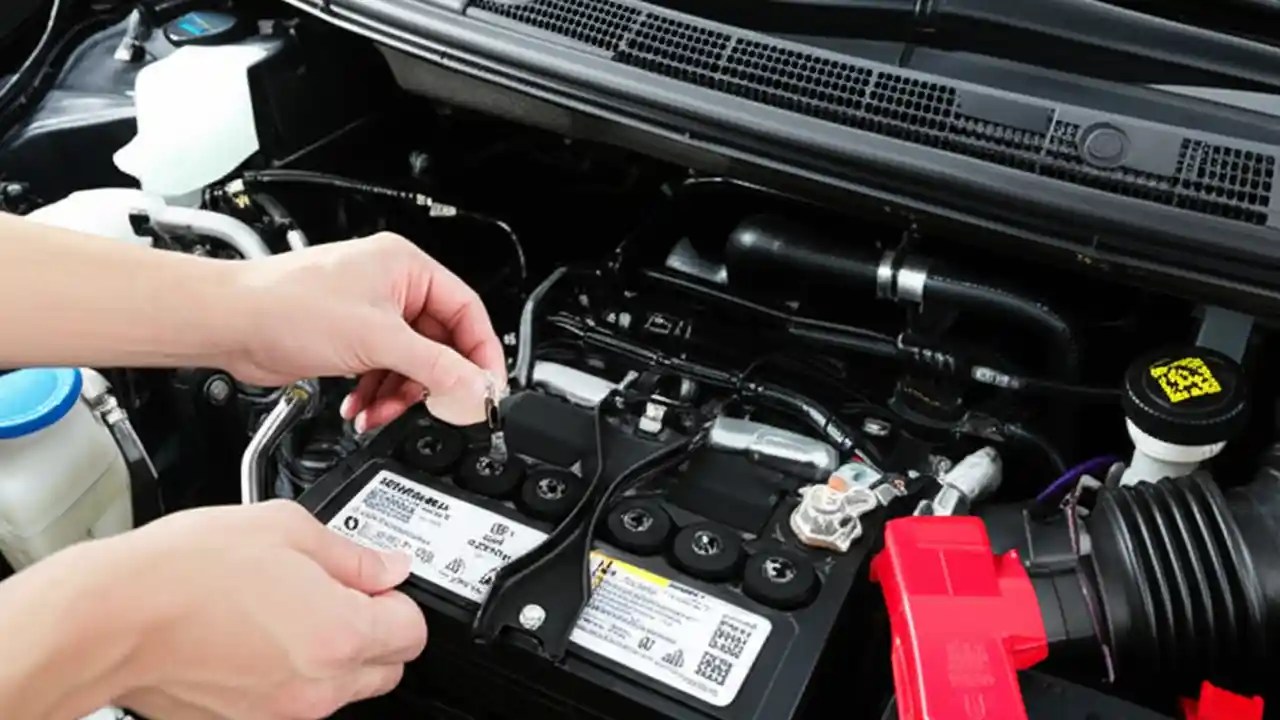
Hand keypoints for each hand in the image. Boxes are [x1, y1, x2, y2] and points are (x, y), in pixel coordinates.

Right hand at [109, 502, 426, 718]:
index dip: (398, 598)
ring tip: (289, 611)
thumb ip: (352, 555)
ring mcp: (283, 713)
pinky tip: (260, 637)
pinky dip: (293, 676)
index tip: (376, 582)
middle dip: (377, 631)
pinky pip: (296, 703)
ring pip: (343, 689)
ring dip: (336, 655)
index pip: (413, 630)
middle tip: (339, 595)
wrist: (112, 617)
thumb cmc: (187, 570)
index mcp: (341, 635)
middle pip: (388, 668)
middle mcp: (319, 685)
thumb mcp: (287, 529)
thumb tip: (389, 566)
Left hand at [228, 233, 506, 428]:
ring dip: (399, 394)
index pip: (467, 311)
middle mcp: (392, 286)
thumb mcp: (377, 340)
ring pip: (410, 362)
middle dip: (430, 381)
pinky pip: (382, 370)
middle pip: (439, 343)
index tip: (486, 388)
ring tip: (381, 411)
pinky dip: (376, 394)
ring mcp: (370, 312)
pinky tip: (361, 408)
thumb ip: (436, 366)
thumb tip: (476, 387)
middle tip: (434, 406)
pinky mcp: (350, 337)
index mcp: (407, 267)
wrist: (230, 323)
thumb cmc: (286, 305)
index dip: (481, 353)